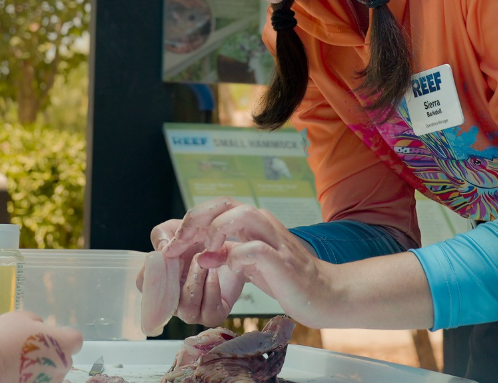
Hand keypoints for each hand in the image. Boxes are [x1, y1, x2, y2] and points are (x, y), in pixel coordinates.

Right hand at [0, 311, 81, 382]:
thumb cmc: (6, 337)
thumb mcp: (21, 318)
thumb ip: (36, 322)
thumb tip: (39, 327)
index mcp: (64, 343)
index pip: (75, 339)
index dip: (64, 337)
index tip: (49, 337)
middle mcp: (62, 366)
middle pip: (64, 359)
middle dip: (52, 355)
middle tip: (31, 351)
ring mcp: (52, 382)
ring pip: (53, 375)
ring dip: (43, 371)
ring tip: (22, 366)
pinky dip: (35, 381)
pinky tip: (18, 377)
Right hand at [136, 201, 257, 330]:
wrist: (228, 244)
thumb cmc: (198, 239)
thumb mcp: (176, 228)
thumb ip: (162, 235)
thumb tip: (162, 250)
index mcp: (160, 282)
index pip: (143, 285)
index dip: (151, 274)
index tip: (164, 256)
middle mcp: (173, 301)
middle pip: (165, 303)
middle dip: (175, 278)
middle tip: (184, 257)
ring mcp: (193, 310)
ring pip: (187, 308)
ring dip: (195, 281)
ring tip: (202, 261)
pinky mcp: (214, 313)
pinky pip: (209, 312)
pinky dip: (211, 289)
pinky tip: (214, 271)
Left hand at [171, 197, 330, 328]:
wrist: (325, 294)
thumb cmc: (287, 278)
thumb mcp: (251, 263)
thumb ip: (229, 253)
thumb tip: (203, 254)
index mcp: (253, 222)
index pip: (217, 207)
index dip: (190, 221)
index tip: (172, 246)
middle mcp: (263, 223)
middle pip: (224, 203)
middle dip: (195, 220)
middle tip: (176, 246)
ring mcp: (274, 239)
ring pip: (242, 214)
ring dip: (216, 231)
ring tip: (205, 254)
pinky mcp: (282, 261)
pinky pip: (256, 249)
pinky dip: (237, 256)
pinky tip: (229, 267)